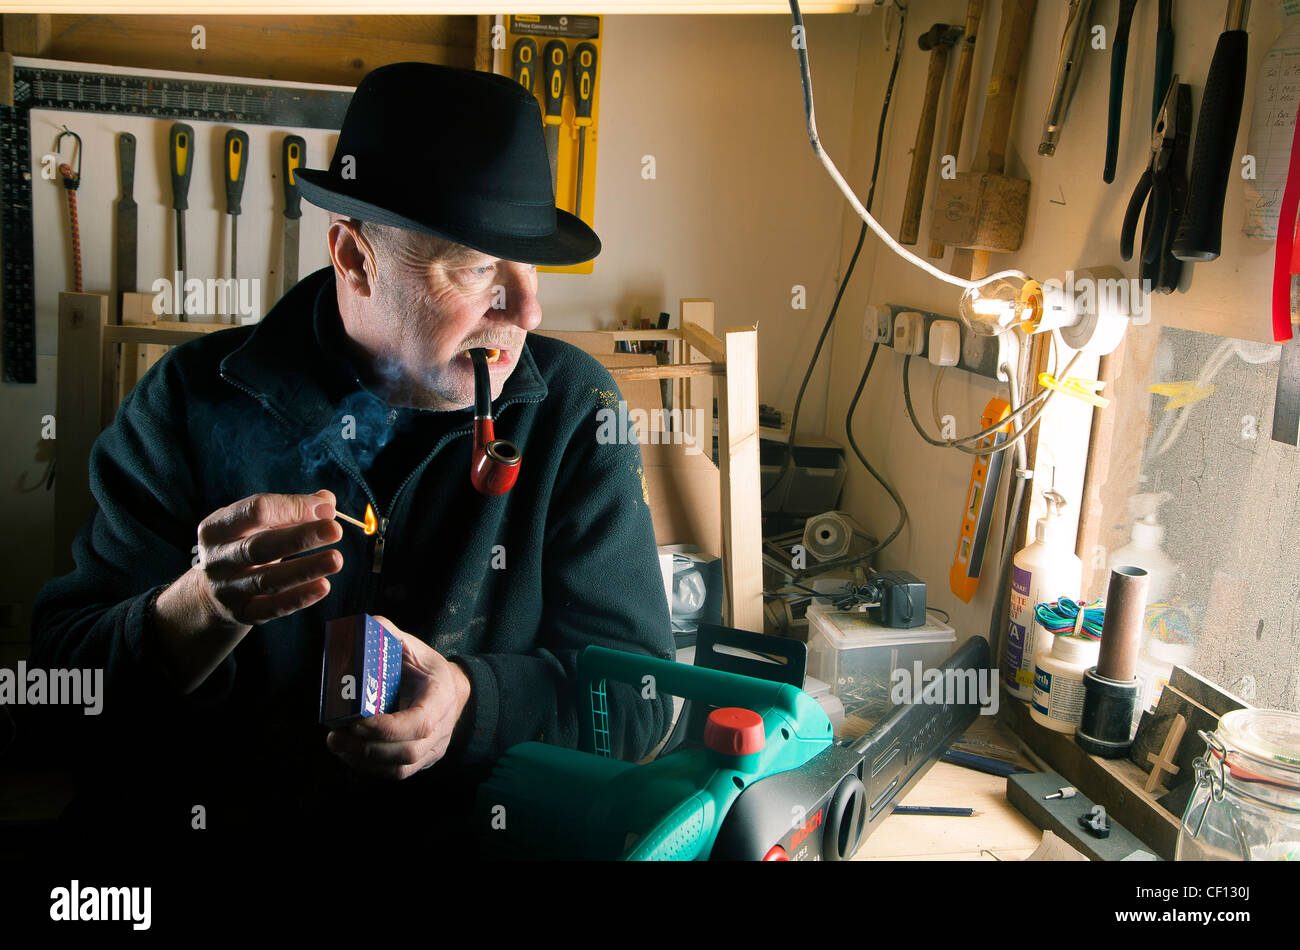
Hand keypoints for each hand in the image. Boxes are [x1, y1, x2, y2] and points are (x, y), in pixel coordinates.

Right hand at [150, 490, 342, 692]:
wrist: (212, 593)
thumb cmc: (243, 546)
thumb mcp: (256, 524)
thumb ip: (291, 509)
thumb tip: (326, 502)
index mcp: (217, 528)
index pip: (256, 511)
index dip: (293, 507)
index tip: (327, 508)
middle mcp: (218, 559)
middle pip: (260, 547)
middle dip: (300, 537)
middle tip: (335, 529)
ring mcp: (228, 590)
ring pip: (268, 580)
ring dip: (305, 569)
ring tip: (336, 559)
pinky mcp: (243, 614)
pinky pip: (272, 607)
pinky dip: (299, 597)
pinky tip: (323, 586)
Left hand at [326, 616, 472, 779]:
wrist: (454, 690)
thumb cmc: (427, 668)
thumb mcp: (413, 646)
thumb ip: (388, 635)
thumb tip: (360, 628)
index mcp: (441, 697)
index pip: (419, 723)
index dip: (387, 728)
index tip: (356, 722)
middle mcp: (442, 728)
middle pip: (408, 751)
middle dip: (367, 748)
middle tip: (334, 736)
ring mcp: (434, 749)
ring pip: (401, 768)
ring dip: (364, 761)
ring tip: (336, 744)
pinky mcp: (423, 761)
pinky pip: (397, 774)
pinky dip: (370, 769)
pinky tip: (349, 755)